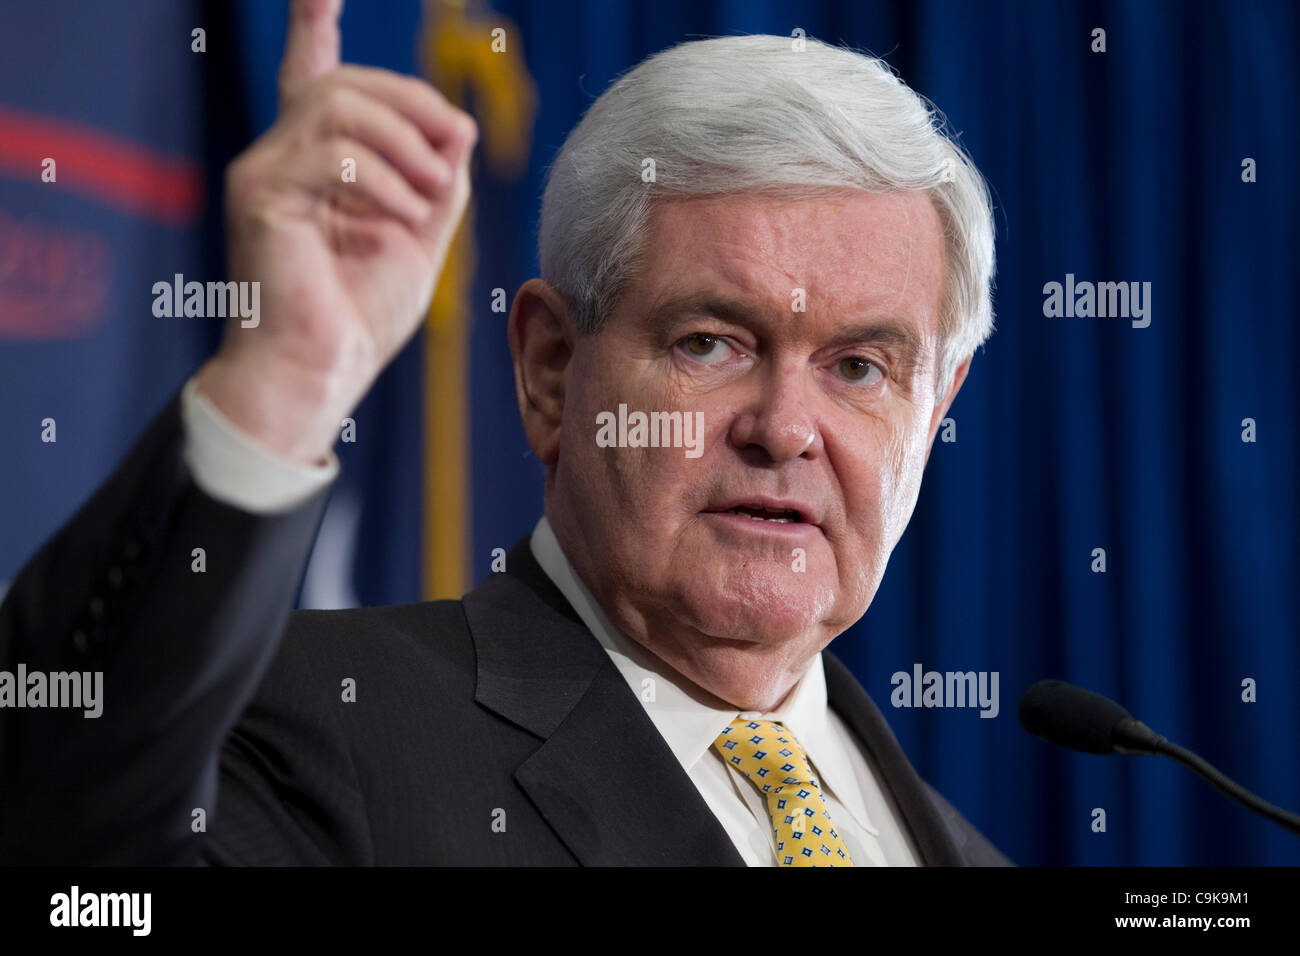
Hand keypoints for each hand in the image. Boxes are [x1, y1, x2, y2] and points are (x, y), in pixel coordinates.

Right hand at [195, 0, 475, 462]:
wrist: (320, 371)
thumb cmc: (361, 314)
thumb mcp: (419, 235)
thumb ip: (437, 178)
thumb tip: (458, 124)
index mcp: (319, 163)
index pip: (312, 74)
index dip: (313, 24)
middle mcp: (282, 155)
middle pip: (346, 82)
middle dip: (412, 103)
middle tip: (452, 151)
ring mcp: (263, 169)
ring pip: (338, 103)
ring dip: (404, 141)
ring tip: (431, 194)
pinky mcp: (258, 192)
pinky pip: (330, 151)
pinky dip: (384, 179)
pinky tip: (406, 217)